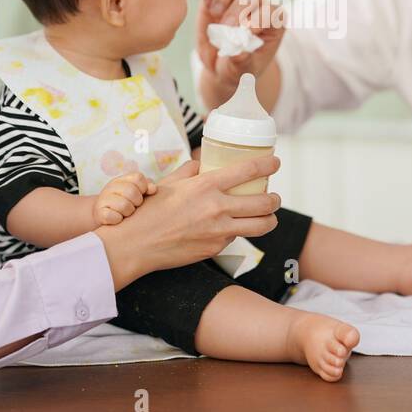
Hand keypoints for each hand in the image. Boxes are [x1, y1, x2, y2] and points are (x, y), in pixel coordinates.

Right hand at [94, 172, 156, 225]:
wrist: (102, 214)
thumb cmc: (125, 202)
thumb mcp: (136, 192)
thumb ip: (147, 187)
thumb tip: (153, 189)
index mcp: (122, 179)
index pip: (138, 177)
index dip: (144, 187)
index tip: (141, 194)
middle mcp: (111, 186)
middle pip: (132, 192)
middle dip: (137, 202)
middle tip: (133, 206)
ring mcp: (104, 199)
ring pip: (125, 206)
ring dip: (128, 212)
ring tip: (126, 213)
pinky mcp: (100, 213)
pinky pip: (115, 217)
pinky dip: (118, 219)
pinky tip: (117, 219)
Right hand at [95, 154, 282, 287]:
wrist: (136, 244)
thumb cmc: (149, 210)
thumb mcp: (170, 183)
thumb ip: (190, 172)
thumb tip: (201, 163)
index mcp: (206, 185)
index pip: (248, 171)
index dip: (268, 166)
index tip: (275, 163)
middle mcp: (217, 207)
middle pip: (264, 202)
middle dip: (275, 199)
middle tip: (275, 197)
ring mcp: (218, 231)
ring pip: (261, 225)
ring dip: (270, 219)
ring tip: (269, 216)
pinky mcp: (215, 248)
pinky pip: (236, 237)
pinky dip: (239, 231)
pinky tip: (234, 228)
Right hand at [195, 0, 285, 90]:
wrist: (221, 65)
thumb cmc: (238, 69)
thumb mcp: (243, 72)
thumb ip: (243, 62)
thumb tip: (238, 51)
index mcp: (273, 23)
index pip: (272, 11)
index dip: (260, 18)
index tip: (246, 33)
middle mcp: (258, 5)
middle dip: (237, 10)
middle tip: (226, 28)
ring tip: (215, 13)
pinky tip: (207, 5)